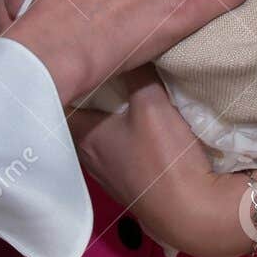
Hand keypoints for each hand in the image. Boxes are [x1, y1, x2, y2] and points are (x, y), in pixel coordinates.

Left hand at [68, 69, 213, 208]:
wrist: (192, 212)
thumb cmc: (164, 158)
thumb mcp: (152, 103)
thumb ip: (140, 71)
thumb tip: (135, 45)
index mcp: (83, 136)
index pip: (65, 98)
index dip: (74, 77)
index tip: (85, 58)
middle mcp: (88, 157)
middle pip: (84, 117)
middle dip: (96, 94)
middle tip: (110, 68)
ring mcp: (109, 175)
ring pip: (104, 135)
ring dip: (114, 118)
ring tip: (129, 93)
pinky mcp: (131, 185)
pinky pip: (122, 151)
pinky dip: (129, 137)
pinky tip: (146, 128)